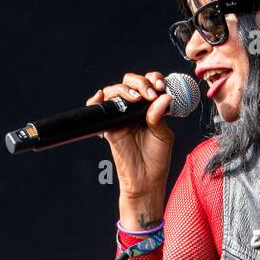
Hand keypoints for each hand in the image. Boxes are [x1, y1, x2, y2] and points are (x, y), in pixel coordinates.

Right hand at [86, 70, 174, 211]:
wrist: (145, 180)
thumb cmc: (157, 159)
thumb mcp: (163, 135)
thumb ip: (160, 115)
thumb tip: (163, 96)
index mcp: (150, 107)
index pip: (149, 83)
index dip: (153, 79)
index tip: (160, 86)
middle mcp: (134, 108)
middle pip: (130, 82)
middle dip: (140, 82)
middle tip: (150, 94)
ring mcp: (120, 115)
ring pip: (114, 91)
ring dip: (124, 89)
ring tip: (136, 99)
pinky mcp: (108, 126)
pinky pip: (98, 108)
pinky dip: (96, 100)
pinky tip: (102, 98)